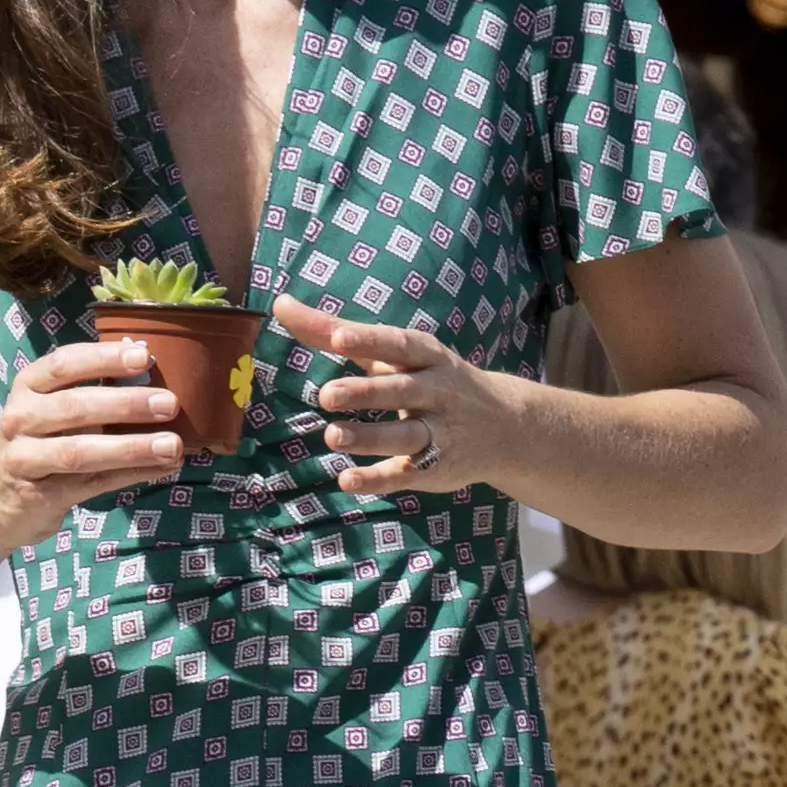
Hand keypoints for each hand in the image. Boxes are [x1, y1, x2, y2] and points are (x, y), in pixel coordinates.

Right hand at [0, 337, 182, 545]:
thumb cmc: (36, 440)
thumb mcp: (48, 408)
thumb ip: (91, 392)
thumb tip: (154, 382)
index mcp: (28, 386)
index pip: (64, 364)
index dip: (104, 358)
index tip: (144, 357)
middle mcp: (21, 418)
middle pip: (74, 407)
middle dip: (126, 404)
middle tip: (169, 403)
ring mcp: (26, 458)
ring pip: (81, 451)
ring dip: (132, 447)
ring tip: (172, 445)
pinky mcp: (39, 495)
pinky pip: (91, 484)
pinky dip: (130, 475)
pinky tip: (162, 469)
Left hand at [273, 292, 511, 495]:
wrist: (505, 425)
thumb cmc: (431, 378)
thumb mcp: (396, 353)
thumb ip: (336, 332)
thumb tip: (282, 306)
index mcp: (426, 357)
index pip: (397, 345)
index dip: (368, 342)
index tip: (338, 336)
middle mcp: (436, 392)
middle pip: (399, 391)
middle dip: (365, 393)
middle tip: (327, 395)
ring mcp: (438, 433)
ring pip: (404, 436)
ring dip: (369, 438)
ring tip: (332, 436)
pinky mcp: (434, 468)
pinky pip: (405, 474)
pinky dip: (377, 479)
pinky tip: (346, 480)